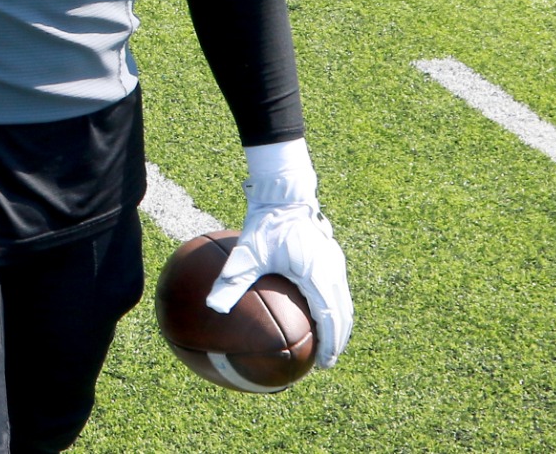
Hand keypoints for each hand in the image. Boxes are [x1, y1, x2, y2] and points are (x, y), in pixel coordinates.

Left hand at [206, 166, 352, 367]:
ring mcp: (335, 263)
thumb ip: (232, 281)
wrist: (284, 192)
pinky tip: (317, 314)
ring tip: (326, 345)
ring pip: (343, 302)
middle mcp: (332, 270)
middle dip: (337, 340)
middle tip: (326, 363)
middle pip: (343, 314)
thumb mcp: (247, 253)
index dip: (329, 343)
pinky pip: (337, 289)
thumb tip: (213, 307)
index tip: (323, 363)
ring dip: (338, 325)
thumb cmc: (266, 222)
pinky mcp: (331, 256)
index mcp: (317, 274)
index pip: (330, 317)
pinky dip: (334, 308)